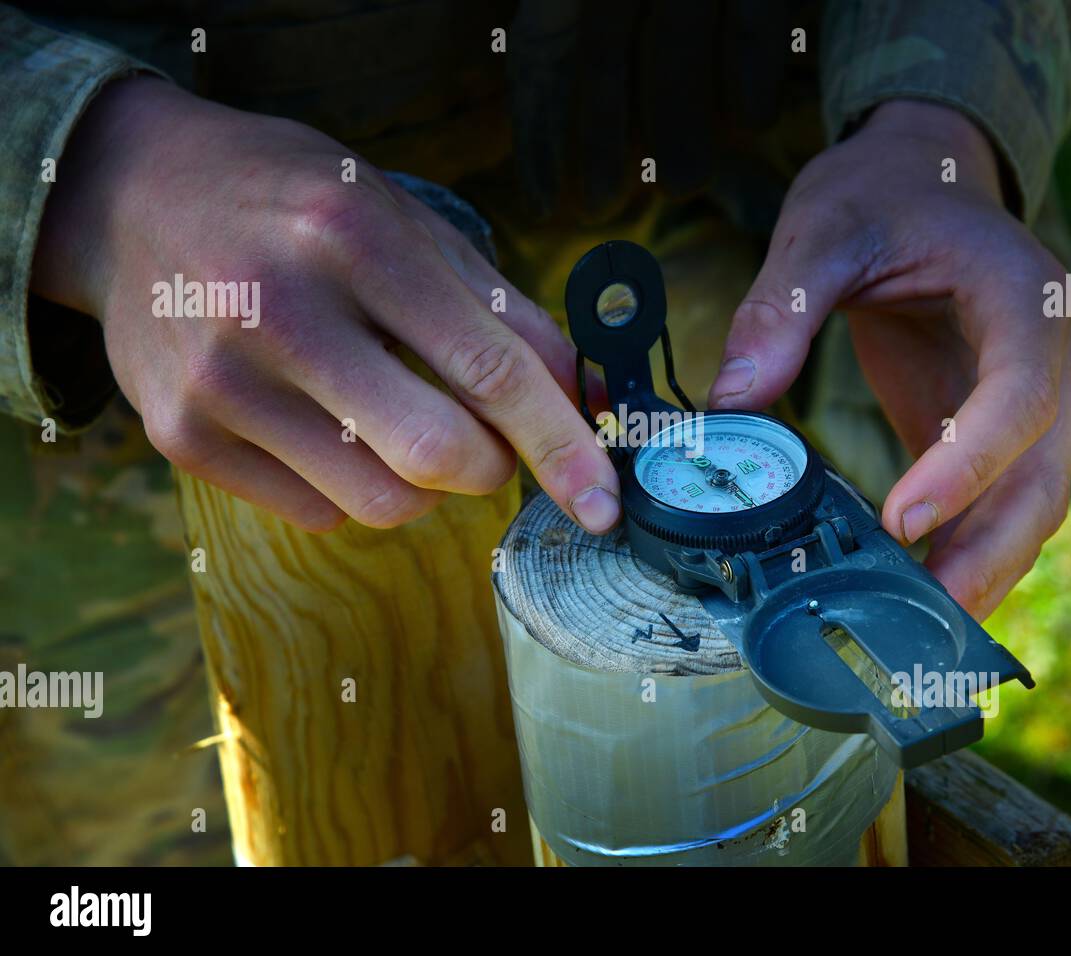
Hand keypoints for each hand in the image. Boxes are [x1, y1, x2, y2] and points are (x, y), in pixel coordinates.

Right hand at [32, 77, 619, 533]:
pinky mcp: (180, 437)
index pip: (490, 369)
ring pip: (380, 503)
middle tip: (488, 446)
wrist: (132, 194)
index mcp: (353, 236)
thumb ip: (497, 309)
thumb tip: (580, 400)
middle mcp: (279, 310)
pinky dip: (352, 485)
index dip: (561, 446)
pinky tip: (328, 426)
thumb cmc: (294, 201)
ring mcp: (220, 382)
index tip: (603, 501)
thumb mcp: (403, 217)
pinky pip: (316, 511)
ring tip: (397, 421)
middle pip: (437, 455)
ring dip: (423, 484)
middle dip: (492, 469)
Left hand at [707, 100, 1070, 619]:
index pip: (1020, 394)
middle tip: (918, 617)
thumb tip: (729, 404)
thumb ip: (779, 310)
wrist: (923, 184)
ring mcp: (1034, 404)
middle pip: (1041, 475)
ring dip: (979, 572)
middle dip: (987, 553)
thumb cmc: (883, 195)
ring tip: (912, 631)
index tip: (901, 522)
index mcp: (1025, 296)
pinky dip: (959, 554)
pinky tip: (909, 595)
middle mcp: (1052, 358)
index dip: (968, 464)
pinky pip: (992, 507)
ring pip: (1028, 507)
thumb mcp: (823, 230)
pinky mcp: (992, 434)